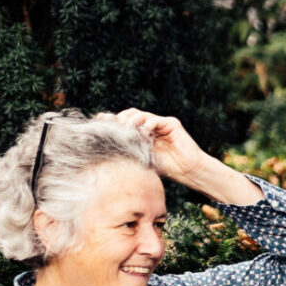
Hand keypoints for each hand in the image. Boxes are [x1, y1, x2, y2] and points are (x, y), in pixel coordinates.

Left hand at [114, 109, 261, 204]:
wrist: (186, 171)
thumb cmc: (164, 167)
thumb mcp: (139, 156)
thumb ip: (126, 145)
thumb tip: (104, 139)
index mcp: (140, 133)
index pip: (122, 121)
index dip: (111, 119)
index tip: (100, 120)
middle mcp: (149, 126)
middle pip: (129, 114)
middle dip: (120, 119)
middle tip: (117, 127)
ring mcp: (160, 124)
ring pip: (140, 115)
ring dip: (132, 121)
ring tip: (129, 129)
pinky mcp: (171, 124)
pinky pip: (156, 119)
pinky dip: (149, 124)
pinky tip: (145, 132)